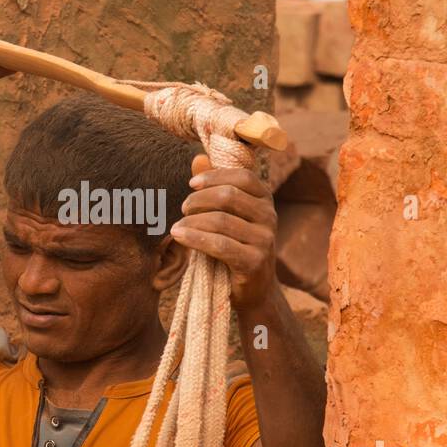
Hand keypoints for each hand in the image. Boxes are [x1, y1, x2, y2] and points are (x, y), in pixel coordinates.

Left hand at [169, 154, 277, 310]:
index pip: (242, 176)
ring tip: (176, 227)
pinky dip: (194, 239)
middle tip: (183, 208)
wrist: (254, 289)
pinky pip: (219, 245)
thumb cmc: (236, 245)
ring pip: (220, 221)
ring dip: (192, 221)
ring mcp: (265, 240)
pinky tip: (179, 236)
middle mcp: (270, 217)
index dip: (214, 176)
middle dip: (199, 200)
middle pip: (228, 196)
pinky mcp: (254, 262)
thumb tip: (198, 158)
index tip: (191, 183)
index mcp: (265, 199)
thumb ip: (215, 186)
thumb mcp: (229, 214)